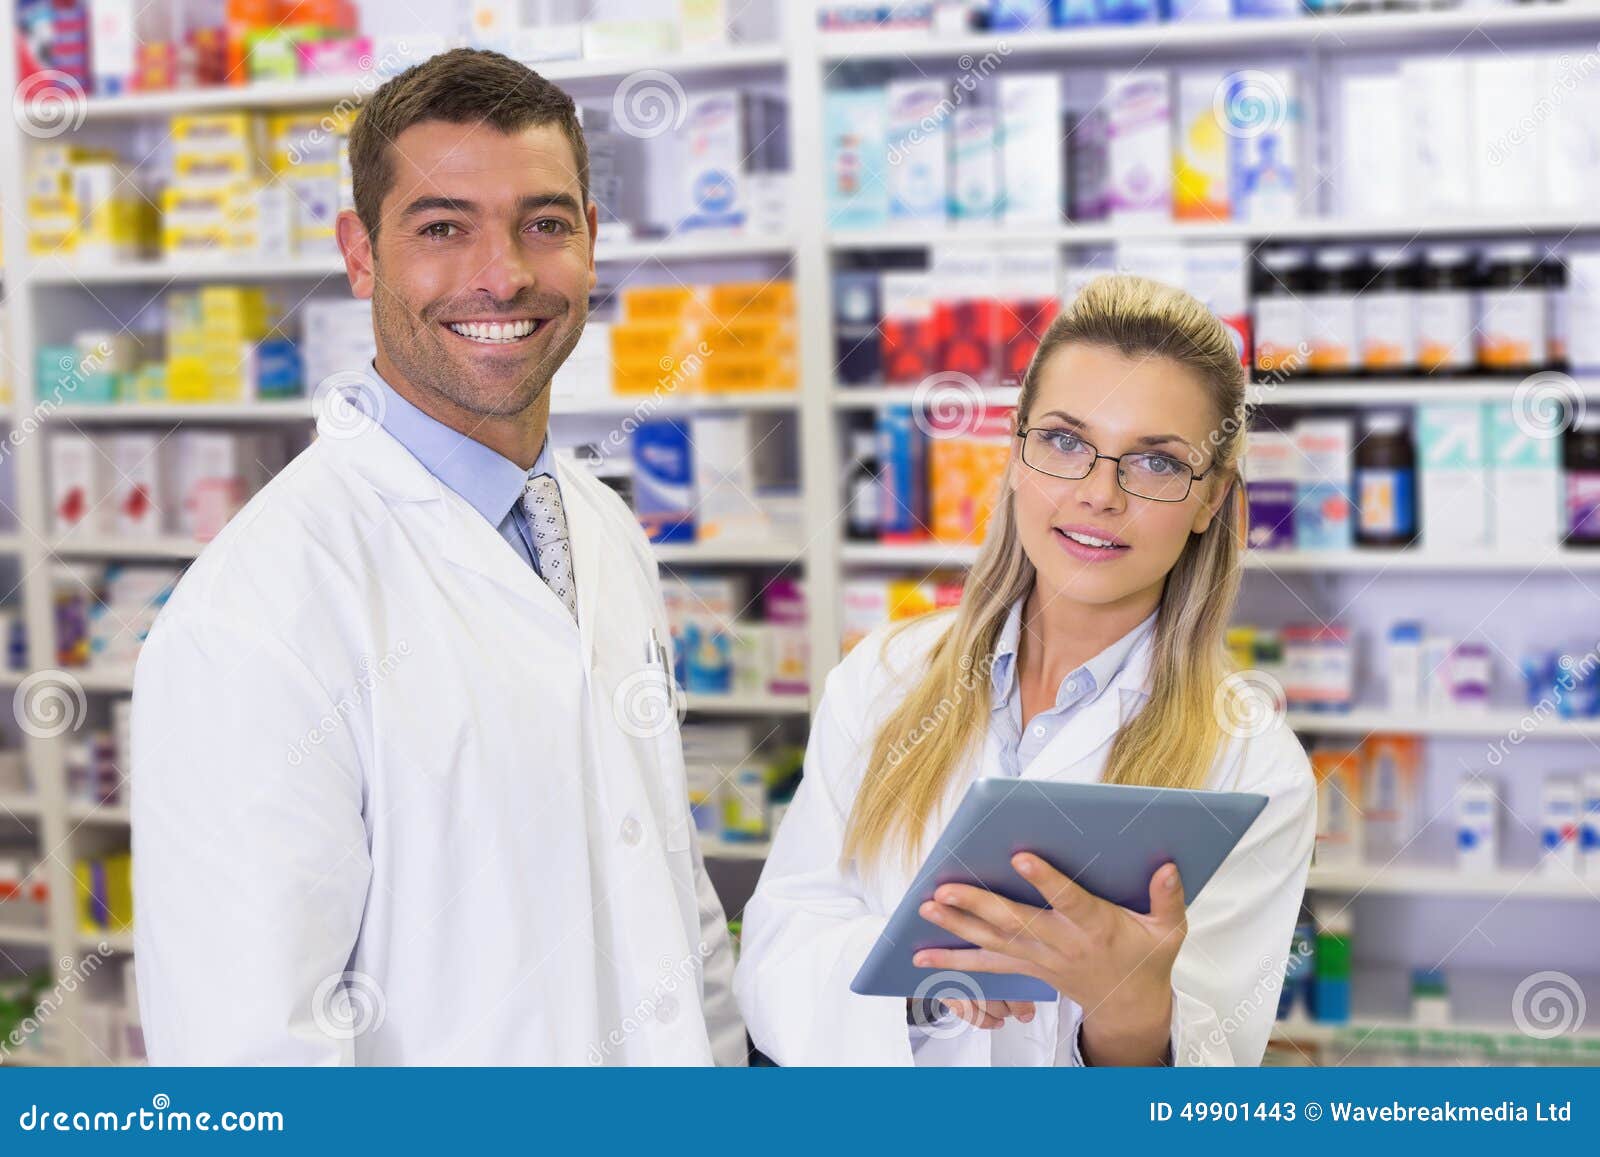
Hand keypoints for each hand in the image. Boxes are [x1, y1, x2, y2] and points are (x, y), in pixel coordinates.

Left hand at [912, 853, 1186, 1058]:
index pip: (1069, 902)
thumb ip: (1167, 898)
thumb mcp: (1168, 932)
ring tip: (926, 908)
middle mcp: (1062, 945)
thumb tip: (1167, 866)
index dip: (1047, 881)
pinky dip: (954, 960)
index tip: (1022, 858)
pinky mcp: (1027, 967)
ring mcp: (1040, 959)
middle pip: (1016, 924)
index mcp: (1096, 929)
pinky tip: (923, 954)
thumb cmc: (1147, 959)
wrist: (1129, 1006)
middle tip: (945, 888)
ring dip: (957, 926)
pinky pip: (986, 965)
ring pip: (993, 942)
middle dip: (978, 905)